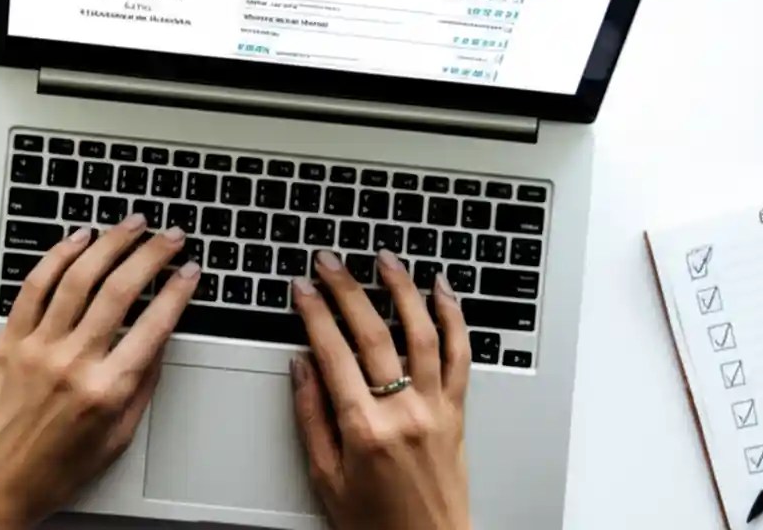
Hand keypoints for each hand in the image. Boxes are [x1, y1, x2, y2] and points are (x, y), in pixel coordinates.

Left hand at [0, 214, 198, 528]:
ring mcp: (39, 348)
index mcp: (107, 390)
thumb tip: (159, 343)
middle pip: (121, 289)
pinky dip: (58, 257)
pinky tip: (77, 240)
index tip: (190, 272)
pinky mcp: (10, 342)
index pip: (155, 324)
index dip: (179, 291)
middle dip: (152, 254)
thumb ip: (141, 387)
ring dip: (110, 243)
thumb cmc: (52, 473)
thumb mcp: (116, 439)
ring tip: (130, 225)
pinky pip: (35, 287)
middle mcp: (74, 362)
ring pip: (79, 278)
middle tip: (169, 237)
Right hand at [290, 249, 471, 529]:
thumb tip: (302, 366)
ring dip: (402, 289)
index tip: (301, 289)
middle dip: (347, 289)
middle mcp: (403, 412)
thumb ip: (311, 417)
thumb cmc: (375, 523)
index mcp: (364, 430)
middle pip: (372, 333)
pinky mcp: (458, 412)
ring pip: (421, 332)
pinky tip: (441, 292)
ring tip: (385, 260)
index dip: (314, 314)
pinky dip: (453, 318)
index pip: (332, 353)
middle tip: (329, 262)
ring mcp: (435, 408)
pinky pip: (460, 355)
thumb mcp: (325, 477)